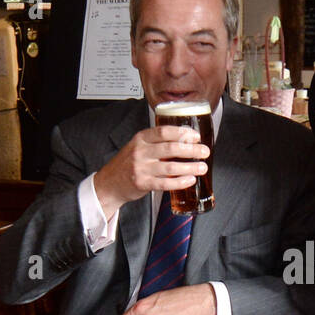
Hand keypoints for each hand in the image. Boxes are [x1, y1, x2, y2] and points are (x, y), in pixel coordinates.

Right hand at [93, 125, 208, 219]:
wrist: (110, 182)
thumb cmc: (129, 163)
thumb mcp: (138, 146)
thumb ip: (157, 142)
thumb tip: (185, 140)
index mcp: (141, 138)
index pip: (164, 131)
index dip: (182, 133)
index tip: (196, 136)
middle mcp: (140, 152)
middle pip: (171, 148)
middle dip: (191, 150)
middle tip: (204, 151)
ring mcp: (141, 168)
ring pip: (170, 167)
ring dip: (190, 167)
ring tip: (202, 167)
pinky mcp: (142, 183)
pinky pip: (165, 183)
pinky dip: (180, 182)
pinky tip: (190, 180)